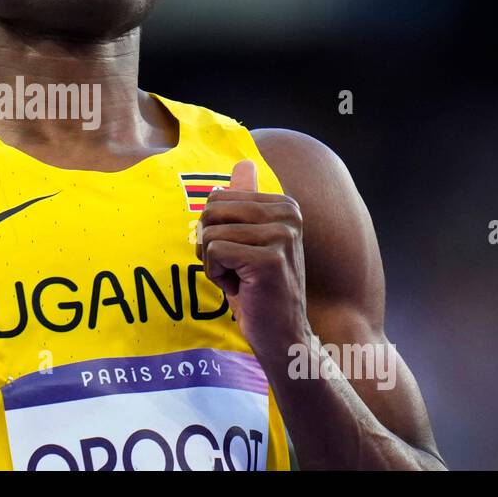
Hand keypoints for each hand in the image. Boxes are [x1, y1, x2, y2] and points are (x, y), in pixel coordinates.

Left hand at [197, 160, 310, 355]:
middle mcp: (287, 214)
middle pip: (211, 211)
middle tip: (236, 268)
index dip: (216, 231)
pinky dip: (217, 276)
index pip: (217, 198)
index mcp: (283, 204)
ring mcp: (281, 235)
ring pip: (210, 234)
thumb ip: (246, 200)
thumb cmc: (259, 288)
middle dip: (210, 244)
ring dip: (214, 263)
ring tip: (241, 278)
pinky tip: (243, 288)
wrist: (282, 334)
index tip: (240, 254)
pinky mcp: (269, 259)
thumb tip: (243, 162)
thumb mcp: (250, 239)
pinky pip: (214, 252)